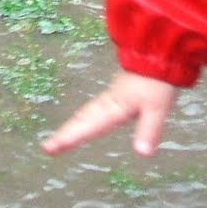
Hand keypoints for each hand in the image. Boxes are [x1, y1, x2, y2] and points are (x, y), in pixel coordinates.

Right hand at [41, 71, 177, 157]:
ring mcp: (111, 95)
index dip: (70, 137)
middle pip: (82, 119)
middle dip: (65, 133)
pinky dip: (84, 116)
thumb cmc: (157, 81)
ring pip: (86, 112)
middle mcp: (108, 102)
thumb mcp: (157, 108)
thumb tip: (142, 154)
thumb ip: (149, 130)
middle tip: (47, 147)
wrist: (159, 53)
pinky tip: (85, 118)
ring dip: (72, 125)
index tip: (50, 147)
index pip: (89, 125)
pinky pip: (94, 107)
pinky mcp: (117, 92)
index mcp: (114, 106)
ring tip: (60, 139)